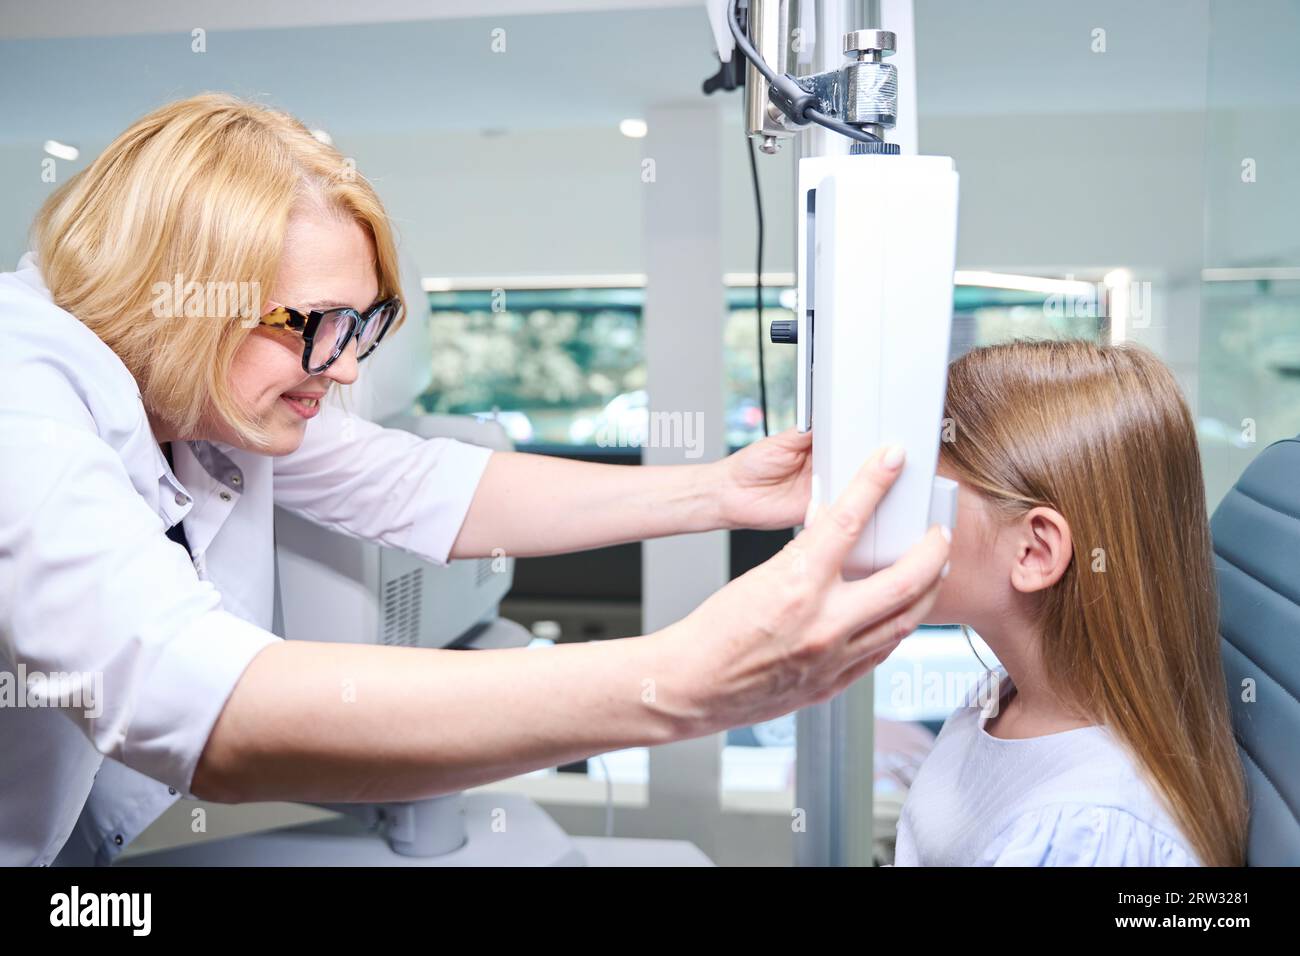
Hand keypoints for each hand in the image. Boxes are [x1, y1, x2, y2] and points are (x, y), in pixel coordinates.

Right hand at [663, 445, 949, 733]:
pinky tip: (900, 614)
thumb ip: (803, 557)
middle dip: (933, 551)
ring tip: (933, 571)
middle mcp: (823, 623)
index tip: (893, 459)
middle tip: (940, 534)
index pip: (848, 521)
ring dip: (927, 591)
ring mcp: (833, 658)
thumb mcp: (757, 576)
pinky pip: (882, 652)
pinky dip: (897, 626)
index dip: (875, 482)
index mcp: (796, 585)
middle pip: (905, 580)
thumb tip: (832, 531)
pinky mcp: (832, 683)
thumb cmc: (713, 632)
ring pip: (905, 620)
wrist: (692, 685)